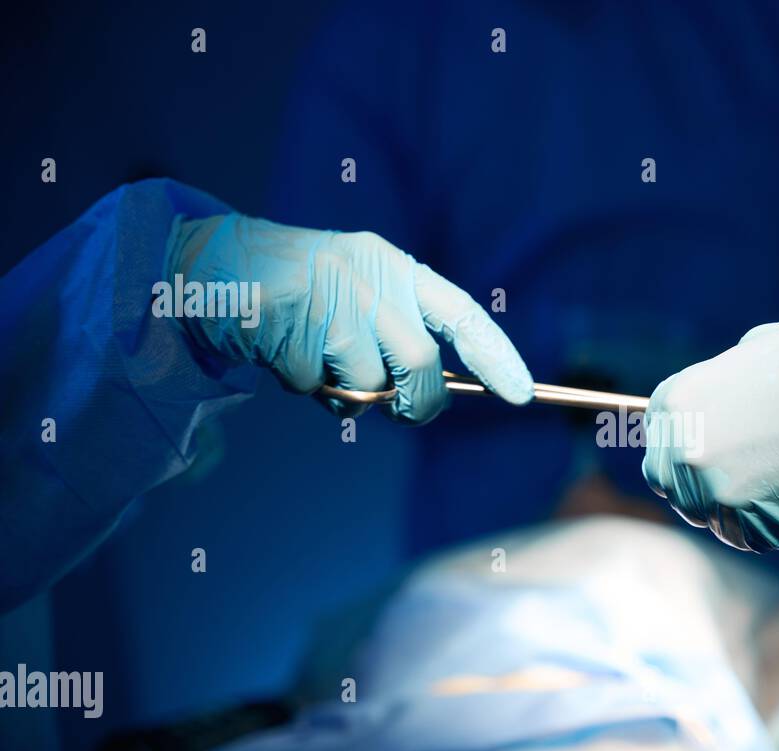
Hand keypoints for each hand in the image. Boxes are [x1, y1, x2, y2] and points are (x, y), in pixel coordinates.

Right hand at [163, 215, 532, 422]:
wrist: (206, 262)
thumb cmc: (295, 295)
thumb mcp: (355, 302)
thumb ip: (392, 341)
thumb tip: (426, 401)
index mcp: (395, 268)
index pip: (463, 314)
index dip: (496, 356)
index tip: (522, 395)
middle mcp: (371, 275)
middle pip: (420, 364)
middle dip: (413, 403)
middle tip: (394, 410)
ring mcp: (329, 292)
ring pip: (365, 381)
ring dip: (343, 394)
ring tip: (313, 365)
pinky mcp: (288, 313)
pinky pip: (312, 382)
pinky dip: (299, 384)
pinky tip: (277, 351)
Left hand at [641, 316, 778, 550]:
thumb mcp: (754, 354)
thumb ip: (719, 385)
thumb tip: (715, 404)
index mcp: (676, 403)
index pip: (657, 434)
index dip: (682, 440)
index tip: (707, 443)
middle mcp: (683, 452)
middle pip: (668, 480)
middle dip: (693, 477)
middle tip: (734, 470)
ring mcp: (714, 495)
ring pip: (705, 513)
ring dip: (730, 502)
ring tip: (775, 478)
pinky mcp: (750, 529)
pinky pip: (744, 534)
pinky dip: (764, 522)